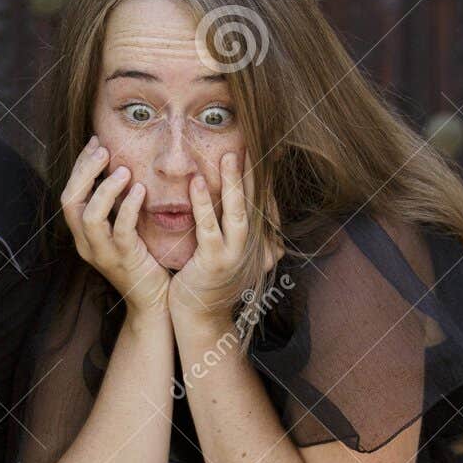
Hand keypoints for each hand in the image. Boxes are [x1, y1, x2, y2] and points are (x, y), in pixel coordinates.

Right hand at [61, 135, 169, 315]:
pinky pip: (121, 230)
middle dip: (85, 171)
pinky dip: (128, 207)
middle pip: (70, 201)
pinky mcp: (125, 259)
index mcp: (83, 234)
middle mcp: (86, 243)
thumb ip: (118, 205)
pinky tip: (140, 190)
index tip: (96, 143)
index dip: (80, 167)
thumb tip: (121, 168)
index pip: (70, 194)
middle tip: (104, 149)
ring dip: (104, 188)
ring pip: (89, 216)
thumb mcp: (125, 230)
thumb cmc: (144, 261)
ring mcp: (103, 253)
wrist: (155, 302)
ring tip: (123, 169)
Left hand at [169, 149, 281, 324]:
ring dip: (234, 183)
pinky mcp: (214, 264)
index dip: (263, 178)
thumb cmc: (212, 285)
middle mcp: (255, 250)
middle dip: (254, 173)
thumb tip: (261, 222)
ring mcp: (236, 257)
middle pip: (257, 203)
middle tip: (251, 142)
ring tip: (229, 155)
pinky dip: (204, 205)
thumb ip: (244, 238)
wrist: (200, 320)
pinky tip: (198, 183)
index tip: (261, 150)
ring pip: (239, 213)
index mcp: (261, 245)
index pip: (265, 204)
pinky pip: (210, 229)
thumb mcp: (234, 258)